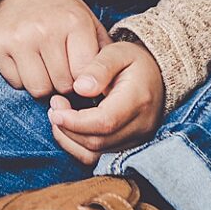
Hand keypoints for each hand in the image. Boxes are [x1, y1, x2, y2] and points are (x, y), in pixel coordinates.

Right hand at [0, 0, 110, 101]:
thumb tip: (112, 87)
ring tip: (42, 65)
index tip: (78, 72)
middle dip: (62, 83)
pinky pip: (15, 83)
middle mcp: (45, 30)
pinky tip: (24, 60)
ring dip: (42, 83)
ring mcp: (19, 38)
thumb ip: (103, 51)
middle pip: (62, 86)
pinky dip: (21, 78)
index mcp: (74, 22)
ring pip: (38, 89)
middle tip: (58, 66)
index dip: (82, 80)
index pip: (84, 76)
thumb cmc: (58, 11)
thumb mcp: (87, 21)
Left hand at [47, 39, 165, 164]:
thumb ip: (99, 68)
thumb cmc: (133, 61)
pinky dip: (78, 146)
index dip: (75, 121)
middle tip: (54, 107)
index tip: (55, 109)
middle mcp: (141, 126)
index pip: (105, 122)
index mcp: (138, 100)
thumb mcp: (117, 53)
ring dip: (70, 139)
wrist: (157, 75)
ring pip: (97, 153)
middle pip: (99, 142)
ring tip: (58, 116)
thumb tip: (79, 88)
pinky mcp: (129, 146)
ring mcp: (137, 139)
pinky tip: (68, 128)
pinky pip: (100, 156)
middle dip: (69, 128)